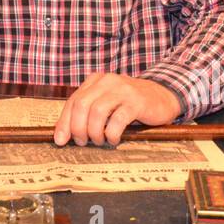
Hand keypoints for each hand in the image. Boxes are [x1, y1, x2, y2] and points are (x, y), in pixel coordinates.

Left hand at [53, 74, 181, 146]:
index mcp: (95, 81)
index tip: (60, 141)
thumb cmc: (129, 104)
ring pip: (97, 112)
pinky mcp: (136, 102)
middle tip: (83, 142)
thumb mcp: (106, 103)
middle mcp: (107, 82)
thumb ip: (86, 114)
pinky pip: (118, 120)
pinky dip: (112, 133)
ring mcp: (122, 90)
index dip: (64, 123)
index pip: (73, 101)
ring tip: (99, 141)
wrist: (162, 96)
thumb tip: (62, 137)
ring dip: (95, 132)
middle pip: (82, 105)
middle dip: (78, 128)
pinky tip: (113, 139)